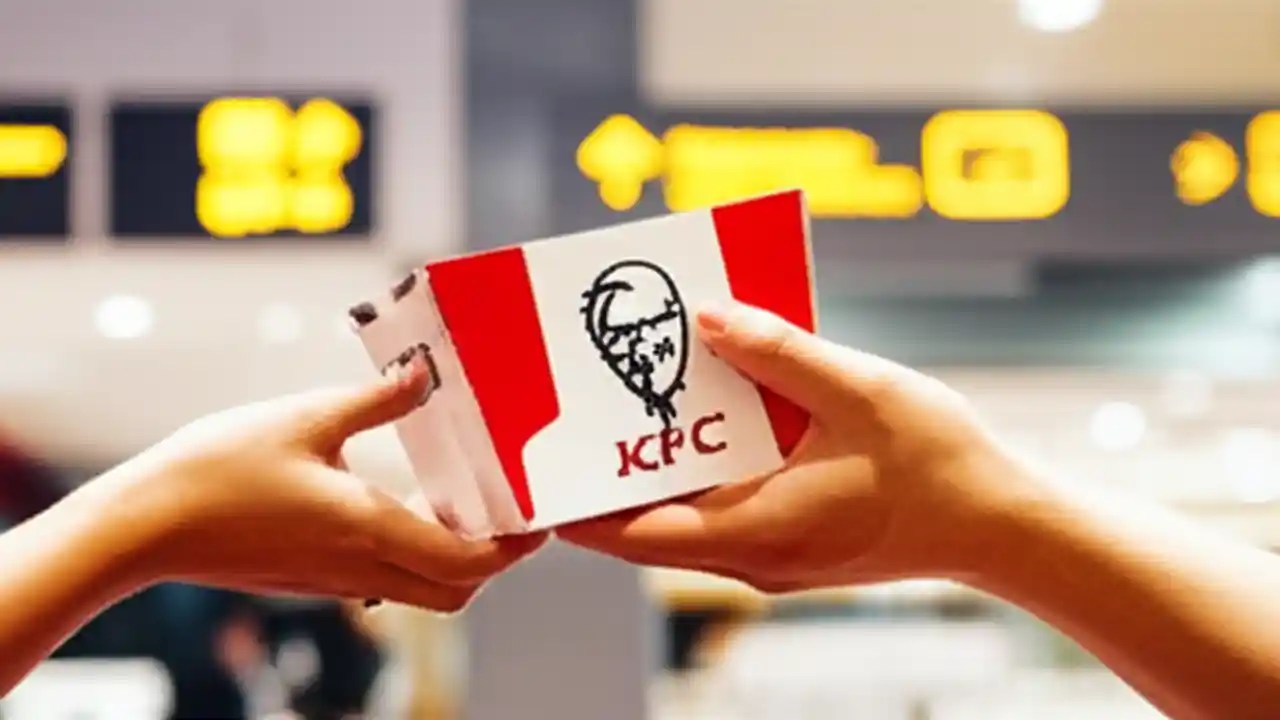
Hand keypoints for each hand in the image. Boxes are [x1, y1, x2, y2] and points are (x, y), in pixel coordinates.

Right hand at [92, 363, 544, 611]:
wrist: (144, 525)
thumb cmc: (217, 469)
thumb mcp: (306, 417)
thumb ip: (377, 399)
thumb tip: (426, 371)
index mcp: (369, 529)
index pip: (469, 562)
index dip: (516, 548)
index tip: (542, 520)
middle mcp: (360, 568)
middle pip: (454, 592)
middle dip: (495, 562)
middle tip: (511, 514)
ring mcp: (335, 581)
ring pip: (421, 591)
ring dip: (455, 558)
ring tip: (467, 503)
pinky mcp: (313, 578)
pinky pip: (385, 580)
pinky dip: (415, 554)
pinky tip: (407, 506)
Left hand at [558, 300, 1030, 592]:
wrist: (1002, 525)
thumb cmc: (939, 464)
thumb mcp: (858, 389)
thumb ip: (780, 351)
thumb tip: (709, 316)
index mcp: (758, 529)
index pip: (635, 535)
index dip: (577, 510)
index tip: (535, 476)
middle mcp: (755, 556)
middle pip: (651, 528)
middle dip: (608, 480)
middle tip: (574, 420)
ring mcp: (775, 557)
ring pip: (688, 521)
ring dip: (657, 474)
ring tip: (630, 410)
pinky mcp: (795, 544)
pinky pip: (727, 514)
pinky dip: (704, 477)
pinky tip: (709, 422)